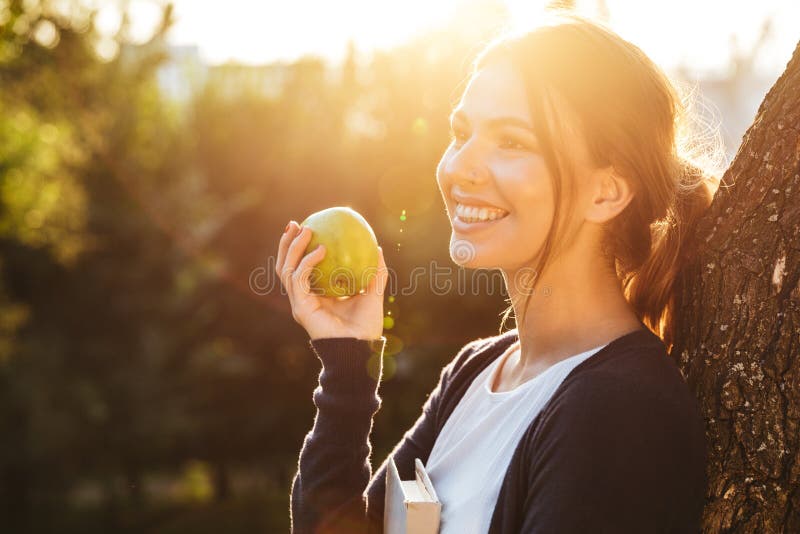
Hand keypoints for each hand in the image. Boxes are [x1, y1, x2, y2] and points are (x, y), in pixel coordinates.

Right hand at [275, 220, 388, 340]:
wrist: (362, 348)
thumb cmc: (367, 326)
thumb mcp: (373, 293)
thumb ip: (375, 272)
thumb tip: (377, 248)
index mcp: (315, 296)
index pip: (299, 268)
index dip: (298, 248)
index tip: (306, 227)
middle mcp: (303, 299)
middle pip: (285, 266)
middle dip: (286, 244)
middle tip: (295, 224)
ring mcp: (299, 303)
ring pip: (286, 270)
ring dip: (294, 247)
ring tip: (306, 230)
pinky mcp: (301, 308)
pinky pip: (299, 279)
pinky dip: (308, 262)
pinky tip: (321, 250)